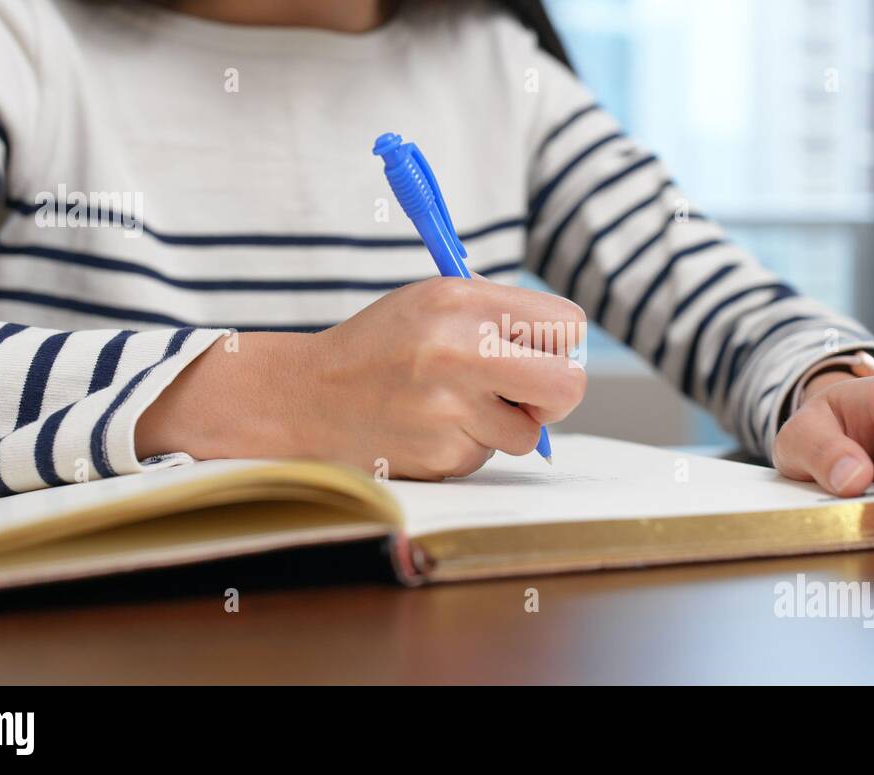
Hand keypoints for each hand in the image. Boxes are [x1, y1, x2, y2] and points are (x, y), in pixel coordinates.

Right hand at [137, 277, 586, 478]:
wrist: (305, 397)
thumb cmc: (381, 347)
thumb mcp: (434, 302)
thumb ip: (500, 315)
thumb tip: (568, 348)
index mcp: (464, 302)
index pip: (567, 325)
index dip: (560, 344)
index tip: (540, 353)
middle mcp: (461, 351)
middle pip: (568, 387)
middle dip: (557, 396)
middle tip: (529, 395)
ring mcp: (451, 408)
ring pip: (527, 432)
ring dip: (501, 425)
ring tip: (453, 406)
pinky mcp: (441, 454)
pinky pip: (486, 456)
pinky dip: (466, 445)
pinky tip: (427, 427)